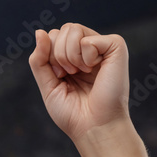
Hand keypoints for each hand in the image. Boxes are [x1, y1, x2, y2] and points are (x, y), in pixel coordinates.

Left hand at [29, 23, 130, 142]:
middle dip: (57, 54)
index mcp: (73, 56)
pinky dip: (86, 57)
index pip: (52, 36)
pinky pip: (88, 40)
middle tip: (70, 74)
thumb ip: (39, 59)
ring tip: (81, 72)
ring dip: (69, 55)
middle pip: (62, 29)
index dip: (48, 55)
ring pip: (72, 29)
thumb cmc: (72, 112)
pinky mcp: (116, 46)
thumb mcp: (47, 84)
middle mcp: (89, 48)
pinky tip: (95, 70)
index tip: (59, 76)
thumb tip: (39, 32)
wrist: (93, 127)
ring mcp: (103, 46)